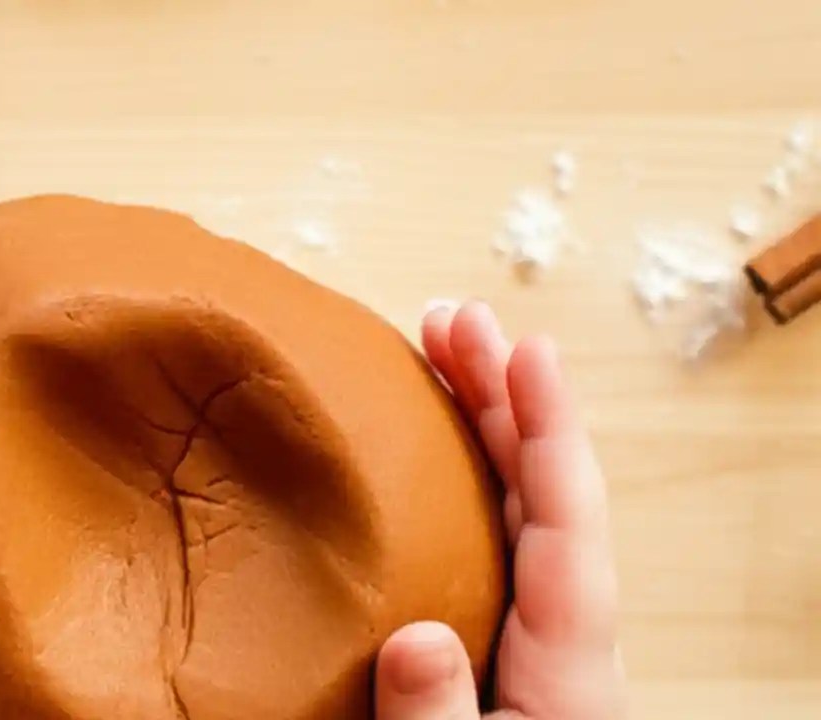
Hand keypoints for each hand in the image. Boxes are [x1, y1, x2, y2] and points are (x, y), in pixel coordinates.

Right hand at [374, 302, 625, 718]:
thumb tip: (419, 635)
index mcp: (568, 669)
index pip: (567, 525)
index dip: (550, 429)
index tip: (527, 349)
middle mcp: (562, 631)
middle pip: (546, 488)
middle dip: (504, 394)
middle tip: (454, 319)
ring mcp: (533, 625)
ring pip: (519, 496)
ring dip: (484, 415)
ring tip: (441, 347)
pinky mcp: (499, 631)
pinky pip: (494, 526)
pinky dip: (466, 467)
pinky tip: (431, 439)